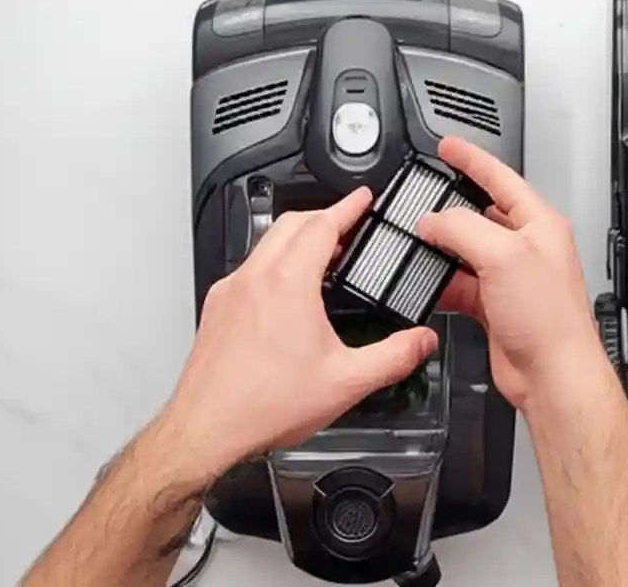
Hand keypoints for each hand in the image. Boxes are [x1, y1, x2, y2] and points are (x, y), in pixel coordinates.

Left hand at [159, 188, 437, 478]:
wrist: (206, 430)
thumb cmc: (261, 406)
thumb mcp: (345, 382)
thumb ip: (393, 357)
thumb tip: (421, 342)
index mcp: (287, 284)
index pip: (321, 224)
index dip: (347, 206)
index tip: (362, 198)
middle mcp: (254, 279)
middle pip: (291, 224)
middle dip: (324, 216)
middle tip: (350, 221)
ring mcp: (230, 292)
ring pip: (266, 244)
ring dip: (298, 238)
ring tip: (325, 253)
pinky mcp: (217, 310)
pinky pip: (250, 270)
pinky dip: (275, 264)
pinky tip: (289, 291)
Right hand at [417, 137, 604, 411]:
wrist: (552, 374)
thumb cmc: (550, 319)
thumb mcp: (503, 256)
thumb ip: (463, 229)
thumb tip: (433, 220)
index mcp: (540, 224)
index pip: (501, 178)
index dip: (472, 159)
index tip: (448, 146)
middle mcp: (527, 248)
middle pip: (481, 214)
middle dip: (450, 208)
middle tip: (422, 197)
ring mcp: (511, 278)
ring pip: (467, 251)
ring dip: (442, 248)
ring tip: (417, 241)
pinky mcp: (496, 306)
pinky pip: (461, 284)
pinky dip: (442, 283)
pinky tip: (427, 282)